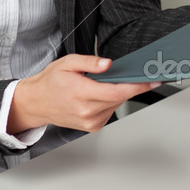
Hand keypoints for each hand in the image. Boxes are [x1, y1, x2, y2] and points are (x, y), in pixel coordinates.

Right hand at [7, 54, 159, 133]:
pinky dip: (110, 102)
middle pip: (119, 98)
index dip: (137, 86)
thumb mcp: (67, 63)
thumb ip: (89, 62)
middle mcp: (86, 111)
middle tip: (134, 74)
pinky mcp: (92, 127)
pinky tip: (99, 95)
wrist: (36, 102)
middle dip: (130, 85)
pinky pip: (110, 112)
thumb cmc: (51, 82)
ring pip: (116, 105)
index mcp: (81, 93)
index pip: (116, 91)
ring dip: (117, 93)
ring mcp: (89, 121)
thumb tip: (108, 64)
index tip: (152, 81)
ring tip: (103, 83)